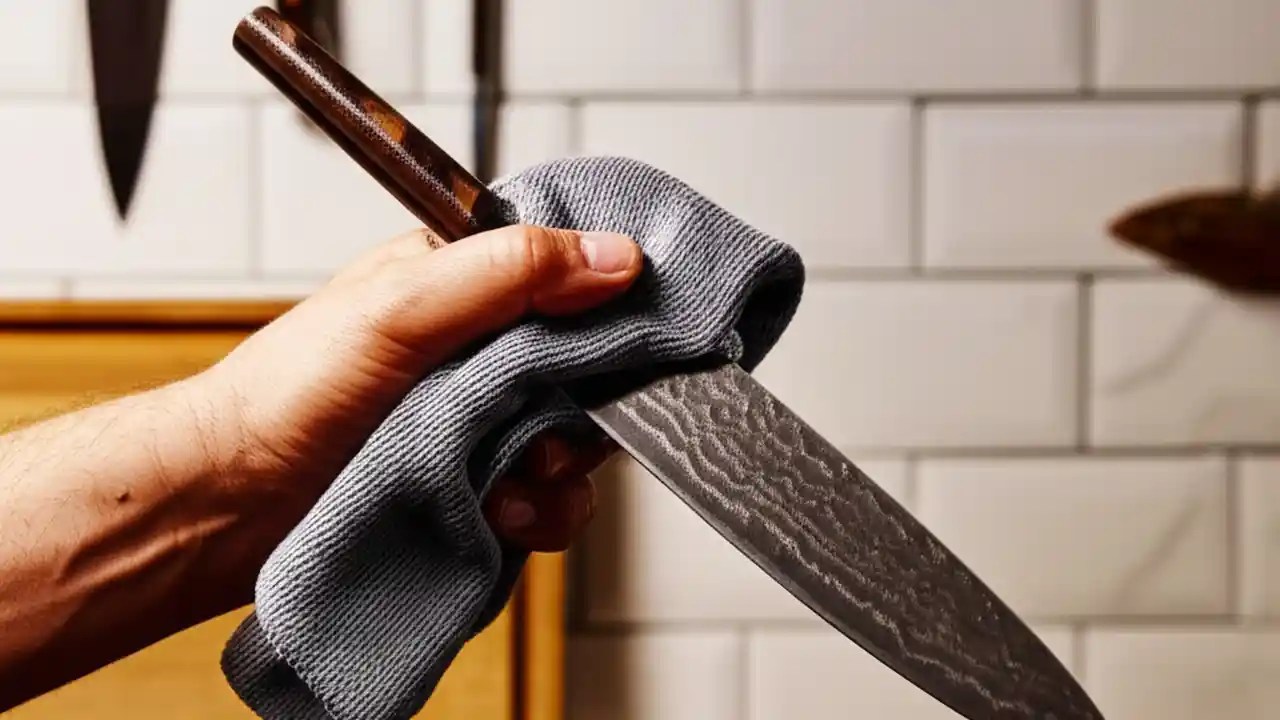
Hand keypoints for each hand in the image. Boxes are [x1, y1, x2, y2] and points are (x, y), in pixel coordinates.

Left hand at [199, 224, 642, 551]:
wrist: (231, 505)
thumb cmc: (289, 393)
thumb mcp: (402, 306)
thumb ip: (510, 272)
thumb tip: (615, 256)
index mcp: (462, 282)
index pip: (569, 277)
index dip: (604, 313)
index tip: (614, 351)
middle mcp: (479, 350)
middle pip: (585, 369)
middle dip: (579, 411)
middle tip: (542, 432)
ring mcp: (480, 420)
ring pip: (574, 440)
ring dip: (558, 470)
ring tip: (511, 481)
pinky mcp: (479, 485)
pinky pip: (548, 499)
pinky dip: (538, 513)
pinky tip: (500, 514)